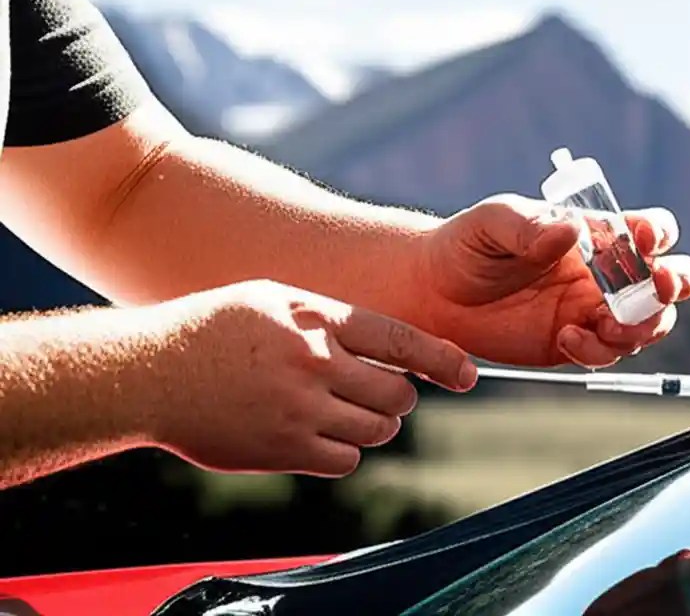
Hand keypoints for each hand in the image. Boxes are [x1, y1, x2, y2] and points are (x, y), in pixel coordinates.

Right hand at [144, 279, 475, 476]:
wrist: (149, 371)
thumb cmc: (215, 328)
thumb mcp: (276, 299)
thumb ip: (333, 320)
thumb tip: (392, 349)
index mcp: (315, 318)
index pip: (401, 340)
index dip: (442, 359)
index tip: (468, 374)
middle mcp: (314, 363)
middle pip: (398, 395)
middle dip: (399, 397)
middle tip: (378, 392)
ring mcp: (299, 409)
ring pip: (377, 430)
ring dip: (373, 425)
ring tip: (343, 411)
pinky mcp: (282, 449)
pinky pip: (346, 460)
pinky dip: (343, 451)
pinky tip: (319, 434)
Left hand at [416, 193, 689, 366]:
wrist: (433, 291)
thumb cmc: (468, 243)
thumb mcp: (495, 222)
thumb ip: (530, 226)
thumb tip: (570, 230)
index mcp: (596, 234)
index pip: (652, 230)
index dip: (658, 235)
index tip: (642, 240)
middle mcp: (604, 274)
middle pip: (670, 281)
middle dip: (675, 284)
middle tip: (655, 288)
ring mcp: (592, 311)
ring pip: (648, 324)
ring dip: (640, 326)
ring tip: (605, 324)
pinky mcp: (574, 344)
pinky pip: (608, 353)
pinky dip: (598, 351)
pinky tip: (567, 340)